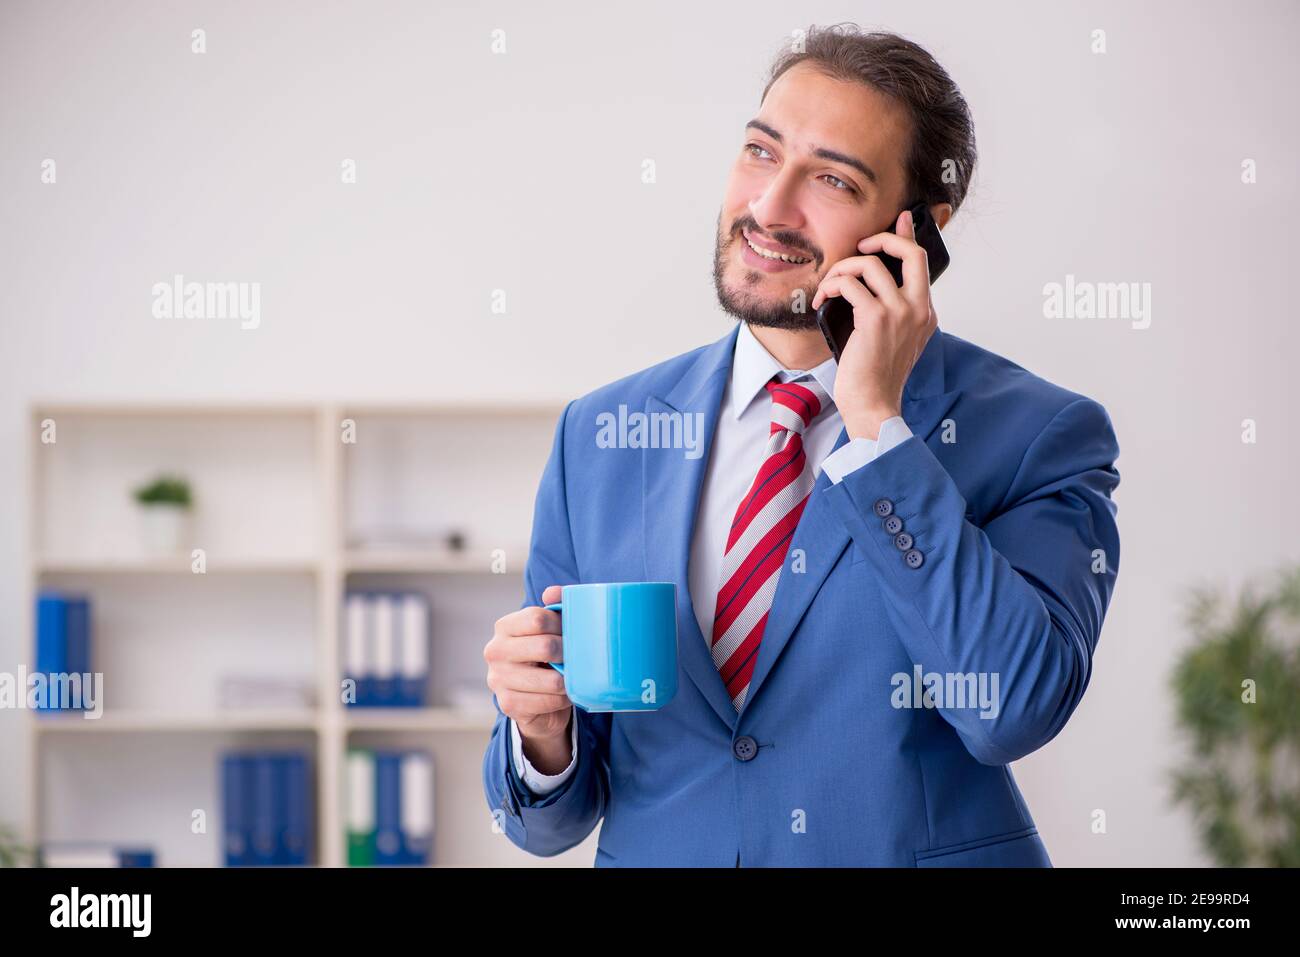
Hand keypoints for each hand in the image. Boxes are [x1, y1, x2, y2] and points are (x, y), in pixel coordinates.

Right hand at [484, 584, 573, 773]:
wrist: (532, 697)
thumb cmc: (544, 655)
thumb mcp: (549, 629)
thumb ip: (554, 606)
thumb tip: (552, 593)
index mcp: (504, 626)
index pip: (537, 618)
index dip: (562, 625)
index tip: (570, 632)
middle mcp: (495, 651)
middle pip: (545, 647)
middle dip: (569, 653)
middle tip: (576, 656)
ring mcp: (498, 679)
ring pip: (552, 680)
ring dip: (569, 680)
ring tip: (572, 676)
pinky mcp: (508, 704)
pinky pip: (550, 701)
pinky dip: (563, 699)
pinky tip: (564, 693)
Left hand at [810, 209, 937, 439]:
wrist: (873, 405)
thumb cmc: (874, 376)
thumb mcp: (889, 339)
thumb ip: (888, 310)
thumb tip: (869, 284)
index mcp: (925, 313)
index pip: (920, 262)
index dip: (907, 235)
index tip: (898, 219)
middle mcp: (919, 308)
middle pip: (909, 252)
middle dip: (882, 238)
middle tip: (859, 245)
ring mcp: (900, 312)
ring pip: (870, 265)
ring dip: (841, 270)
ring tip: (828, 288)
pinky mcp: (876, 318)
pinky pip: (849, 284)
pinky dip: (831, 287)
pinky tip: (822, 301)